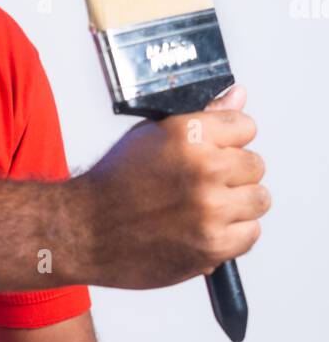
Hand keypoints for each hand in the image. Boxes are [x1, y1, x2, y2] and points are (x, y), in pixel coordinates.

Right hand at [73, 83, 270, 289]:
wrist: (83, 231)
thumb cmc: (113, 184)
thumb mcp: (152, 136)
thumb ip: (202, 117)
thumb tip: (238, 95)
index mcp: (188, 134)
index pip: (245, 126)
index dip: (228, 141)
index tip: (210, 153)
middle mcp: (203, 169)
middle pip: (255, 165)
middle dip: (233, 175)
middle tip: (202, 185)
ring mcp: (210, 210)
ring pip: (258, 200)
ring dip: (237, 206)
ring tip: (204, 209)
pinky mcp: (212, 246)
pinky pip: (250, 234)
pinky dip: (231, 235)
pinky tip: (204, 230)